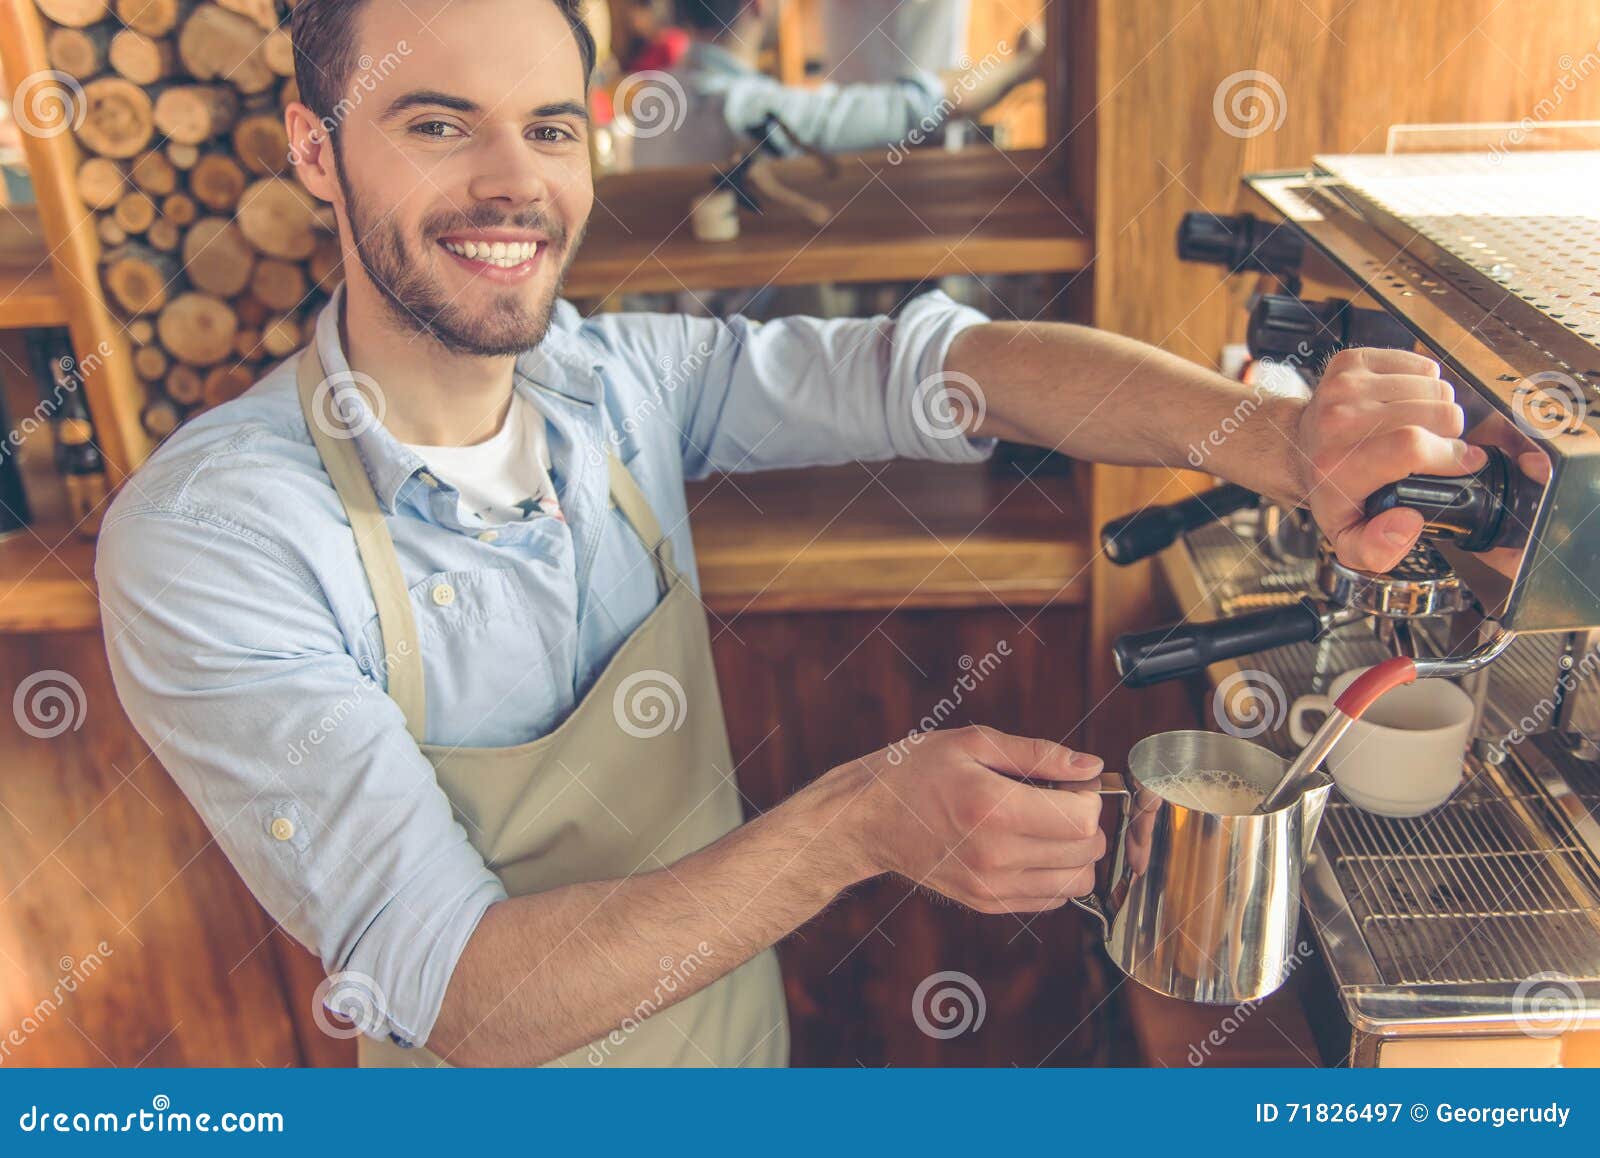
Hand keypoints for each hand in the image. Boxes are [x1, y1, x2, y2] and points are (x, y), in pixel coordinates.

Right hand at [838, 726, 1107, 913]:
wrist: (867, 820)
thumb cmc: (914, 772)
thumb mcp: (973, 743)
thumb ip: (1038, 754)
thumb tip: (1090, 766)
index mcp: (993, 808)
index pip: (1082, 821)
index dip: (1088, 797)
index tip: (1070, 784)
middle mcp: (995, 855)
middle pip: (1086, 853)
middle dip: (1086, 823)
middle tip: (1057, 800)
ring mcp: (990, 886)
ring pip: (1076, 883)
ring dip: (1074, 853)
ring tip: (1044, 826)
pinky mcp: (986, 903)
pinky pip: (1051, 899)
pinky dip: (1055, 874)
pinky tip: (1030, 847)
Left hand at [1298, 348, 1486, 572]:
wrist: (1297, 448)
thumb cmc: (1332, 489)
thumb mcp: (1348, 537)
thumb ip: (1379, 549)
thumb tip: (1408, 522)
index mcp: (1336, 465)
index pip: (1412, 445)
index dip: (1450, 455)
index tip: (1463, 463)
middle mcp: (1336, 420)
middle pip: (1436, 411)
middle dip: (1450, 434)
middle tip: (1435, 448)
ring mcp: (1343, 385)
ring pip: (1435, 386)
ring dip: (1438, 409)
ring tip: (1419, 426)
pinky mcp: (1352, 361)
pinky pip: (1421, 365)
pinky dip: (1424, 385)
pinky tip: (1405, 404)